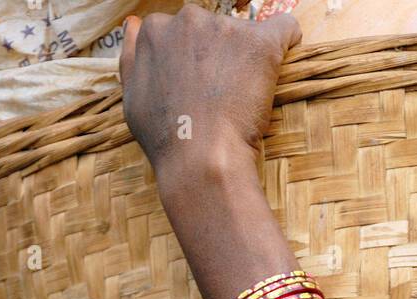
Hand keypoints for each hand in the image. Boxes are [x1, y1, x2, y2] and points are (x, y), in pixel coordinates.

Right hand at [120, 5, 300, 181]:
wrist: (200, 161)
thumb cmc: (165, 139)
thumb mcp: (132, 99)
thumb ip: (132, 57)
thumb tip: (134, 25)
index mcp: (156, 29)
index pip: (179, 32)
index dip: (189, 60)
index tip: (196, 86)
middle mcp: (188, 19)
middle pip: (209, 29)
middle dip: (215, 55)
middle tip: (217, 96)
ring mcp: (225, 28)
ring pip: (242, 36)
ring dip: (243, 60)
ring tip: (239, 99)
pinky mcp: (261, 43)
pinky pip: (284, 29)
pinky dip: (284, 44)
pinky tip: (275, 70)